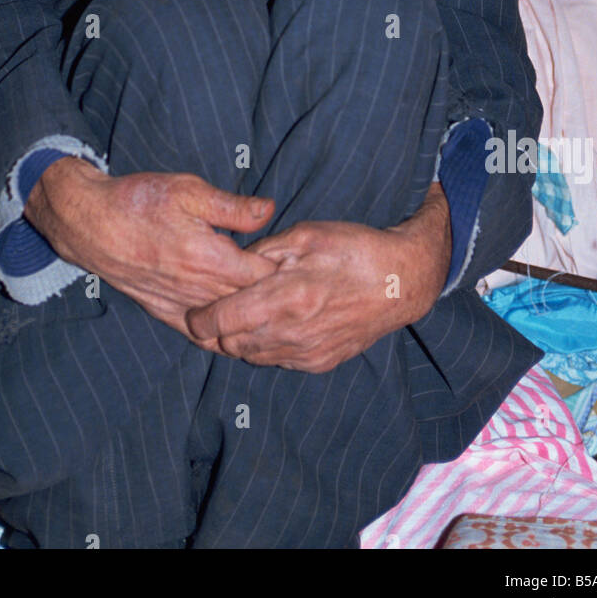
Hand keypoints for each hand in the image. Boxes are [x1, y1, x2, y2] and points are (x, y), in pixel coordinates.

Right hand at [24, 157, 277, 348]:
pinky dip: (220, 337)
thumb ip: (233, 207)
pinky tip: (236, 336)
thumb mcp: (190, 190)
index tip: (305, 271)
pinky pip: (198, 334)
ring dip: (250, 324)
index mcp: (209, 258)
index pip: (262, 278)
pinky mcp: (163, 312)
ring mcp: (179, 305)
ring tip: (276, 321)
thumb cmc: (140, 201)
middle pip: (248, 308)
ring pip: (226, 326)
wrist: (90, 223)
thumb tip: (270, 210)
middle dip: (274, 305)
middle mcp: (196, 288)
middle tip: (300, 299)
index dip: (286, 276)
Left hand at [185, 184, 451, 372]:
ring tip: (244, 314)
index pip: (221, 321)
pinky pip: (276, 361)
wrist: (401, 282)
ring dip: (240, 338)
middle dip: (218, 328)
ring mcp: (307, 352)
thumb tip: (230, 263)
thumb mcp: (304, 235)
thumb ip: (262, 252)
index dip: (200, 317)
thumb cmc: (353, 250)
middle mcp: (292, 332)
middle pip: (230, 344)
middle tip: (216, 307)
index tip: (195, 307)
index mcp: (285, 297)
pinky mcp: (319, 363)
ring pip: (251, 356)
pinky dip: (266, 346)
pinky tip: (274, 323)